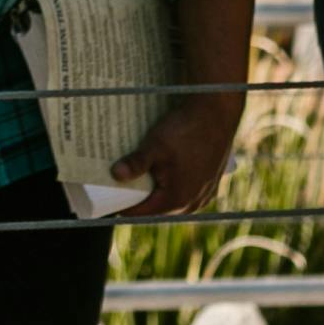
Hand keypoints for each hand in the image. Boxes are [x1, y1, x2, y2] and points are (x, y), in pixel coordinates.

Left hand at [112, 89, 244, 216]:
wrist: (216, 113)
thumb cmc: (186, 130)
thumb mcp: (155, 146)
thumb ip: (135, 163)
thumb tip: (115, 175)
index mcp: (176, 200)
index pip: (139, 211)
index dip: (121, 202)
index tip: (107, 192)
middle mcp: (193, 203)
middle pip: (156, 206)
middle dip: (139, 194)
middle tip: (122, 179)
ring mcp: (204, 194)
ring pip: (171, 197)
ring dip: (157, 188)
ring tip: (143, 171)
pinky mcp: (211, 183)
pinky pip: (186, 189)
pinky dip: (174, 183)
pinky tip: (165, 168)